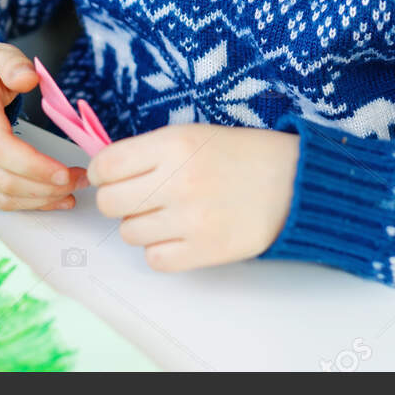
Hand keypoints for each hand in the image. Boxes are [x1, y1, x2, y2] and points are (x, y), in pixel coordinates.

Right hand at [0, 36, 87, 210]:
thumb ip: (14, 64)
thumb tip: (29, 79)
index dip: (32, 165)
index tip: (65, 171)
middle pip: (1, 178)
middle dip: (45, 186)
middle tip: (80, 179)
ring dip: (39, 199)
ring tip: (72, 190)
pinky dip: (26, 203)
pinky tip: (52, 197)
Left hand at [87, 124, 298, 271]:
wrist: (293, 182)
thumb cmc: (241, 155)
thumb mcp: (192, 135)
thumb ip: (149, 152)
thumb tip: (105, 172)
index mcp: (173, 144)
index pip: (105, 166)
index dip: (101, 173)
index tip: (110, 176)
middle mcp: (177, 181)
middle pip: (110, 204)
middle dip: (118, 200)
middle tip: (138, 197)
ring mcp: (191, 220)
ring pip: (129, 233)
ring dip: (141, 225)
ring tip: (167, 214)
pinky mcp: (205, 251)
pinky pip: (155, 259)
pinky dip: (161, 250)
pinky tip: (179, 234)